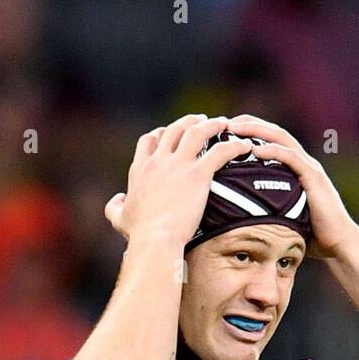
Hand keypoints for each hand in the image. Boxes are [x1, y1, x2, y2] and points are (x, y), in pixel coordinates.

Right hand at [105, 114, 252, 245]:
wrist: (155, 238)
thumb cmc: (139, 233)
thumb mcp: (118, 218)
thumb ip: (114, 206)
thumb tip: (118, 198)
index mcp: (140, 169)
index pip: (149, 140)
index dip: (161, 133)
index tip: (170, 133)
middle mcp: (158, 161)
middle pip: (174, 129)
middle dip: (188, 121)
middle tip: (201, 121)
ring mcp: (178, 165)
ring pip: (196, 132)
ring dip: (211, 124)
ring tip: (223, 123)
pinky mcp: (198, 174)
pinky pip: (219, 151)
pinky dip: (233, 146)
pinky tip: (244, 146)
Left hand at [225, 114, 358, 258]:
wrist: (338, 244)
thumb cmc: (310, 234)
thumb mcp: (282, 215)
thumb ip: (266, 207)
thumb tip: (238, 215)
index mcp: (295, 168)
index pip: (271, 140)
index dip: (250, 131)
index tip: (226, 131)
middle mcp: (303, 162)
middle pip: (274, 132)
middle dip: (249, 123)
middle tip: (225, 122)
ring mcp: (309, 167)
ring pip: (281, 139)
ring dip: (257, 130)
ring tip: (235, 129)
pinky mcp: (314, 177)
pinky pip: (291, 158)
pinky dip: (273, 151)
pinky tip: (256, 149)